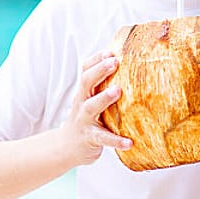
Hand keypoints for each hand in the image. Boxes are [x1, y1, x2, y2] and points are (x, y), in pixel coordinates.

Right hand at [63, 50, 132, 165]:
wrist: (67, 147)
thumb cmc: (87, 119)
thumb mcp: (91, 100)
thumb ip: (104, 87)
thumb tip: (131, 68)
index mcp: (84, 91)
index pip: (86, 70)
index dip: (96, 59)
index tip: (110, 51)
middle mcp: (82, 102)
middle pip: (86, 82)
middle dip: (99, 70)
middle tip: (114, 62)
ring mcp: (84, 120)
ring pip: (91, 106)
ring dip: (104, 97)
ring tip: (118, 90)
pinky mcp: (90, 138)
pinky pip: (103, 138)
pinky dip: (116, 140)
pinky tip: (129, 142)